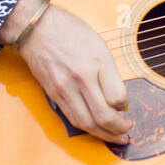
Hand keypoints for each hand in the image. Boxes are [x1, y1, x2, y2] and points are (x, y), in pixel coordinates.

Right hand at [0, 0, 131, 143]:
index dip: (126, 106)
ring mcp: (65, 87)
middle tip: (127, 131)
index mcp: (97, 61)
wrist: (37, 28)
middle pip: (103, 115)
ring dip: (103, 135)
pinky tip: (95, 128)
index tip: (126, 106)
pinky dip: (86, 127)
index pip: (118, 96)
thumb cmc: (70, 31)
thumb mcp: (99, 44)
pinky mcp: (54, 94)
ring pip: (86, 122)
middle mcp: (81, 77)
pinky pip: (71, 117)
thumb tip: (119, 99)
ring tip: (115, 137)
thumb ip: (110, 72)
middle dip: (118, 129)